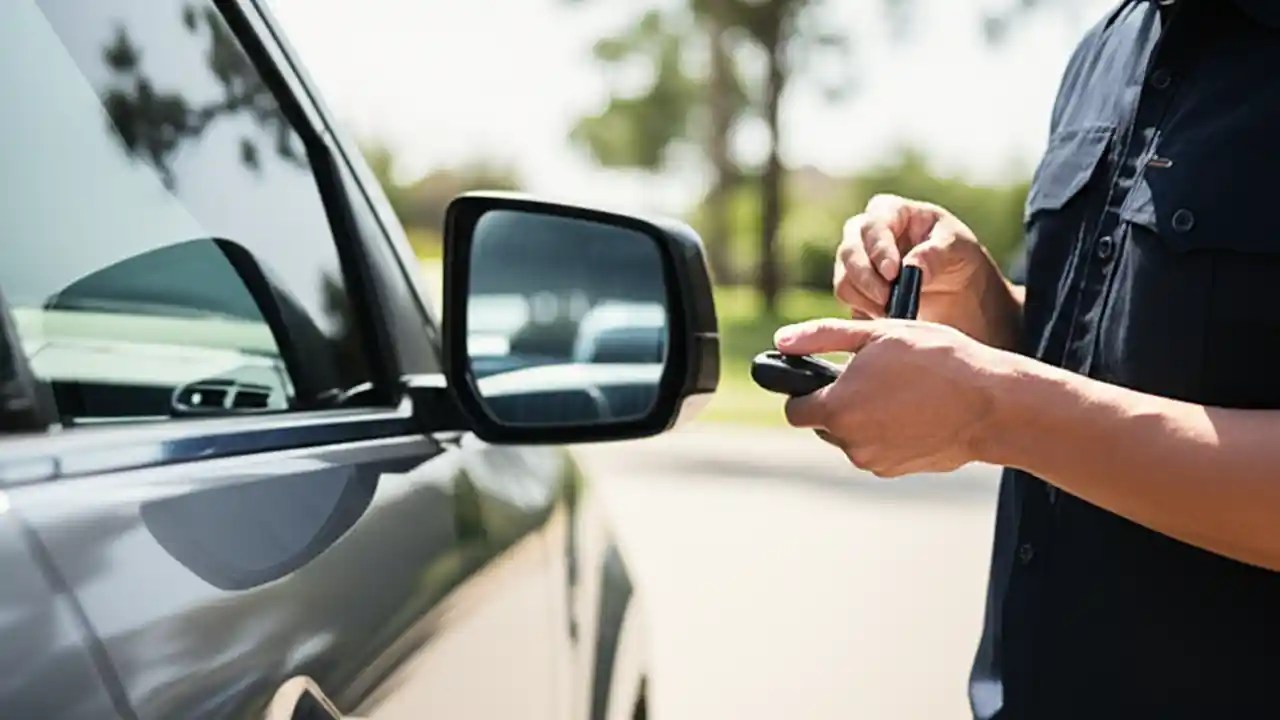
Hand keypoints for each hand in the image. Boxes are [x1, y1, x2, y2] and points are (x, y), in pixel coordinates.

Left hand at [775, 318, 1017, 476]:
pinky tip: (914, 412)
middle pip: (822, 424)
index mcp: (836, 408)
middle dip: (837, 403)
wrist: (991, 404)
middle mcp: (849, 442)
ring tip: (899, 391)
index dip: (803, 392)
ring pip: (851, 438)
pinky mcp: (896, 471)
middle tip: (872, 377)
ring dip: (863, 418)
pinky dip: (886, 433)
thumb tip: (780, 342)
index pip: (793, 410)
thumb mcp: (877, 334)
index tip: (822, 377)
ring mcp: (873, 461)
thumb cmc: (936, 360)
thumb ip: (822, 337)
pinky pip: (877, 450)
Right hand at [834, 194, 1019, 349]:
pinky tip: (888, 316)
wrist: (955, 288)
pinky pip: (848, 301)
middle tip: (888, 300)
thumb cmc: (956, 255)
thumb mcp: (957, 248)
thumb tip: (911, 267)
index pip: (873, 225)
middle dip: (867, 279)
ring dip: (866, 299)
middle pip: (849, 252)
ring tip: (893, 310)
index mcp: (889, 211)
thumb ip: (935, 254)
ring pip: (844, 280)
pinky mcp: (853, 288)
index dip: (879, 249)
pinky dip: (865, 311)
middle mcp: (863, 232)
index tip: (893, 274)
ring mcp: (854, 261)